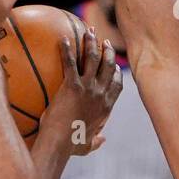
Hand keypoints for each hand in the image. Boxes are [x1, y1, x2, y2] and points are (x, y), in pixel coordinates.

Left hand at [42, 27, 123, 154]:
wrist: (60, 143)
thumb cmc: (70, 146)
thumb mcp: (87, 145)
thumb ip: (96, 141)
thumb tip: (102, 140)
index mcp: (106, 107)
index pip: (117, 85)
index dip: (116, 72)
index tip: (114, 64)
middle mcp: (100, 94)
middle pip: (108, 67)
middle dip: (108, 51)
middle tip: (104, 41)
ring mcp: (87, 89)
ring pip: (93, 60)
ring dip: (92, 43)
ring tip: (88, 31)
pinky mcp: (71, 86)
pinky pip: (70, 63)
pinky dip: (67, 50)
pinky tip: (62, 39)